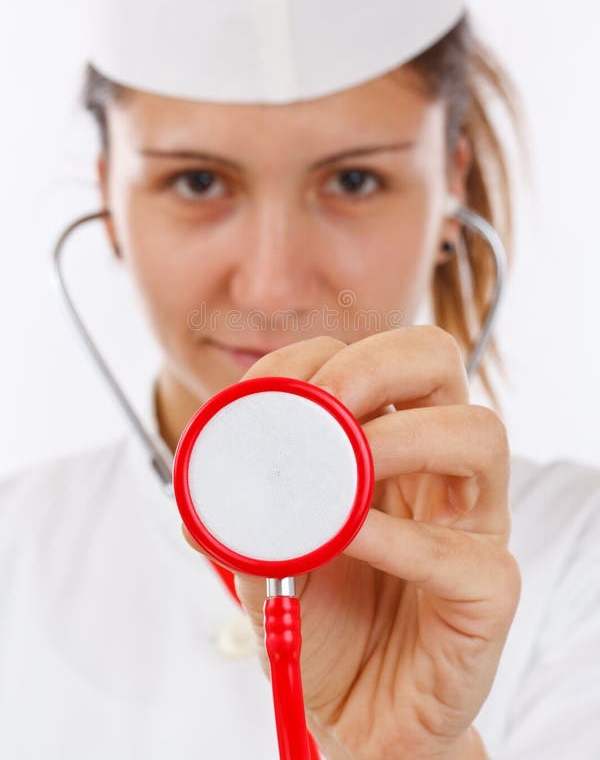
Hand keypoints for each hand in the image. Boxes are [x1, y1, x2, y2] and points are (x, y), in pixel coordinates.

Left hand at [183, 327, 520, 758]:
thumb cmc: (322, 620)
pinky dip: (397, 539)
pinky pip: (461, 551)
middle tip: (324, 400)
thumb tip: (201, 475)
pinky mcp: (488, 590)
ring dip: (405, 436)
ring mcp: (473, 523)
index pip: (370, 357)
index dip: (317, 357)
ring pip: (480, 435)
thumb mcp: (263, 553)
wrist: (354, 713)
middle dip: (378, 363)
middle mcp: (436, 468)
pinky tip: (350, 541)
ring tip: (350, 469)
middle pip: (438, 361)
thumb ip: (240, 510)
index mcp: (388, 442)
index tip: (261, 391)